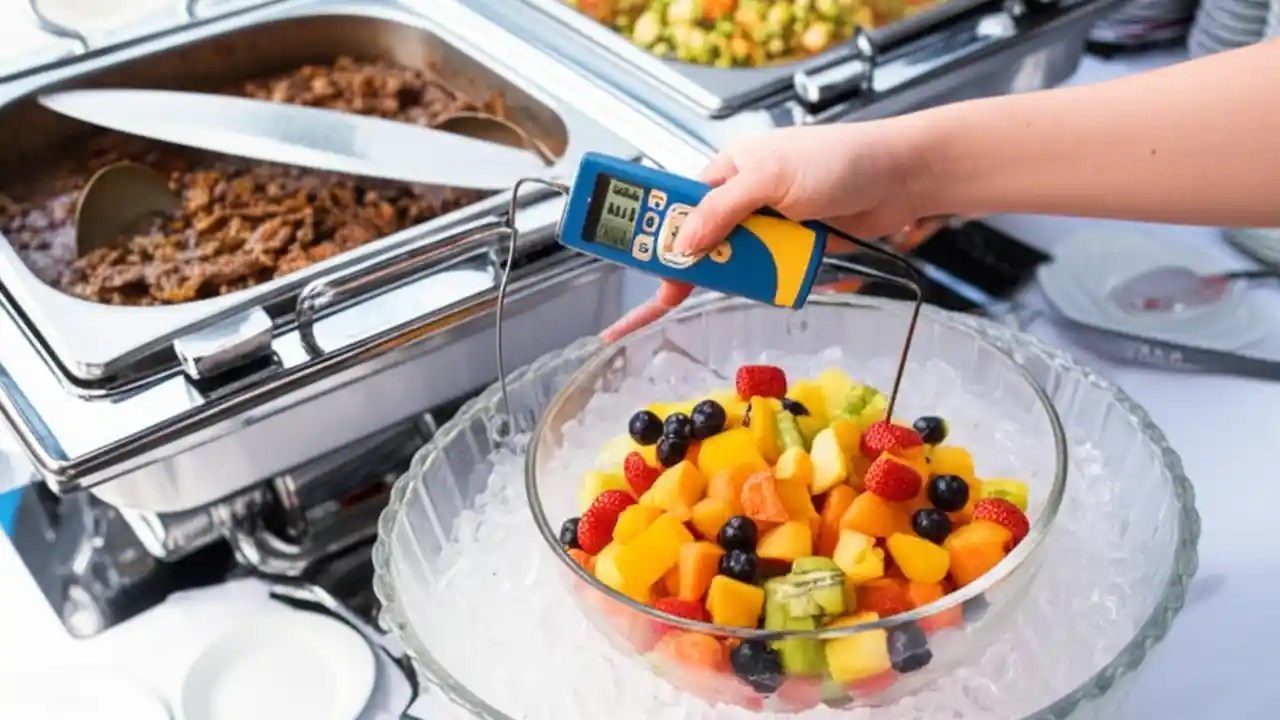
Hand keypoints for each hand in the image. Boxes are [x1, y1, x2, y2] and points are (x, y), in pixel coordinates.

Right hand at [600, 122, 926, 341]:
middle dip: (686, 268)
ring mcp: (768, 226)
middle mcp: (743, 199)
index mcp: (728, 170)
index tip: (628, 255)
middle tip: (662, 302)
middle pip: (699, 242)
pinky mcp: (793, 249)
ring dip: (738, 274)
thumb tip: (683, 244)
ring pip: (733, 264)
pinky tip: (779, 279)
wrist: (902, 179)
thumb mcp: (771, 179)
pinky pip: (767, 274)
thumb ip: (723, 211)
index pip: (676, 203)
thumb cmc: (841, 160)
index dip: (651, 231)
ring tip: (743, 278)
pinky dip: (769, 280)